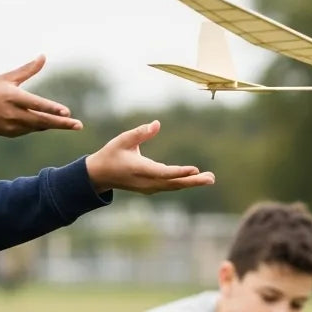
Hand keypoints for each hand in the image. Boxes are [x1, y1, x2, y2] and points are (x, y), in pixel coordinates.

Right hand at [0, 55, 81, 137]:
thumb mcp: (6, 78)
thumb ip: (27, 70)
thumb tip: (43, 57)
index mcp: (12, 97)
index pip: (36, 104)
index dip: (52, 109)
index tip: (67, 112)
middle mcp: (12, 114)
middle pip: (41, 121)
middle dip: (61, 124)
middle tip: (79, 125)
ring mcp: (11, 126)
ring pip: (37, 126)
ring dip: (53, 124)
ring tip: (70, 123)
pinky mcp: (9, 133)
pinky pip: (29, 129)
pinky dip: (39, 126)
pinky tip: (48, 122)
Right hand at [85, 121, 215, 193]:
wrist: (99, 175)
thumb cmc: (111, 154)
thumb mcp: (122, 140)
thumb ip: (140, 133)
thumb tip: (157, 124)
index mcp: (139, 169)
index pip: (163, 173)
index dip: (179, 172)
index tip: (195, 170)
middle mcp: (146, 182)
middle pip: (173, 183)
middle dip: (193, 181)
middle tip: (211, 178)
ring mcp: (148, 187)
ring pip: (173, 186)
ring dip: (191, 183)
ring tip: (209, 178)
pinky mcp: (150, 188)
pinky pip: (169, 186)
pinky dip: (182, 183)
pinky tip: (195, 179)